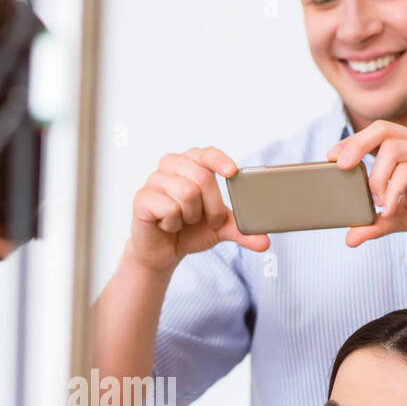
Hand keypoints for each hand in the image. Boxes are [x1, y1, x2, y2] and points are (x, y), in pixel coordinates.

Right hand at [127, 146, 269, 272]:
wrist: (164, 252)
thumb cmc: (190, 231)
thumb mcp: (220, 229)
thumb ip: (241, 230)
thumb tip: (265, 242)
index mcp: (192, 163)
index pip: (207, 153)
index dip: (220, 160)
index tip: (232, 172)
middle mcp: (171, 165)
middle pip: (202, 177)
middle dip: (212, 206)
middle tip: (208, 220)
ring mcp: (154, 180)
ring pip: (186, 192)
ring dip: (190, 216)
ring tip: (183, 221)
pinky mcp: (142, 198)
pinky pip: (169, 208)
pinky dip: (173, 223)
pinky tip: (167, 225)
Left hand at [328, 121, 406, 246]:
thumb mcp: (405, 219)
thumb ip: (377, 224)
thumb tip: (349, 238)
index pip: (374, 135)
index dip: (351, 142)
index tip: (331, 160)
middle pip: (380, 129)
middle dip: (355, 146)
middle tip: (340, 168)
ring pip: (391, 149)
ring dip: (376, 178)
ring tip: (377, 204)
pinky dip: (393, 190)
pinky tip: (390, 209)